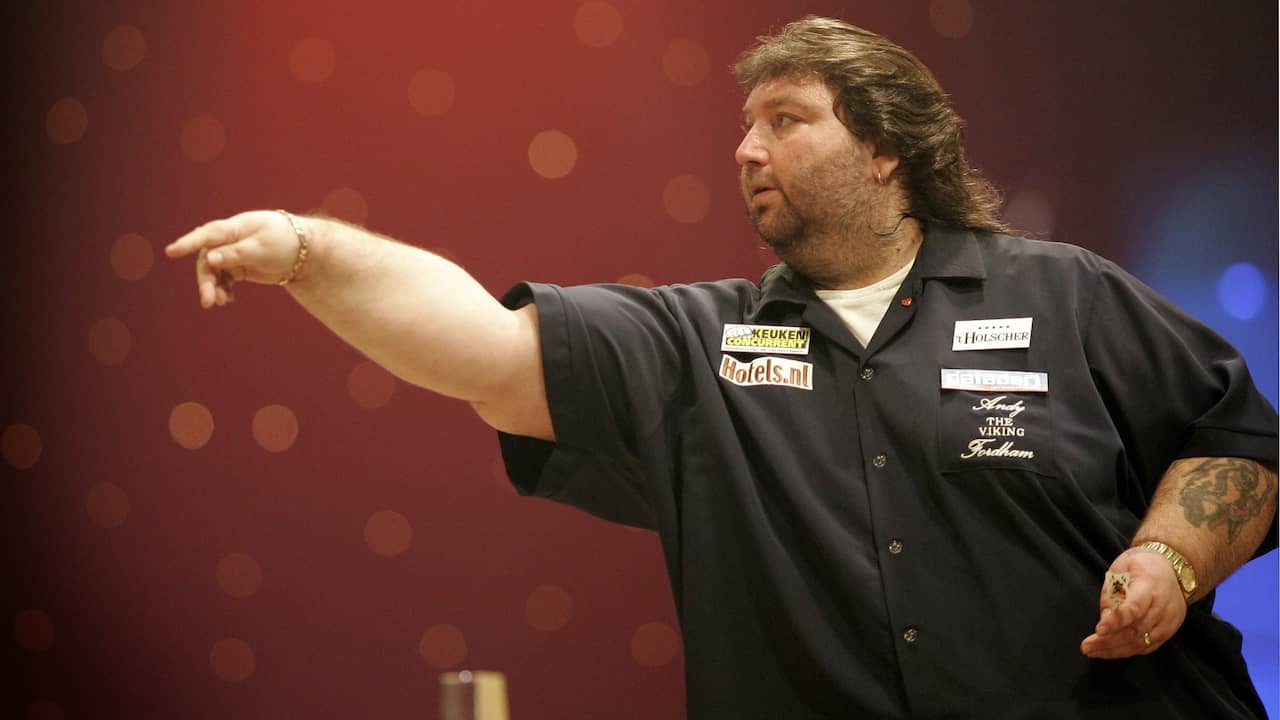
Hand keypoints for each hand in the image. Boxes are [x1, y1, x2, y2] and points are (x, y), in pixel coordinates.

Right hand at [165, 210, 306, 308]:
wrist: (304, 251)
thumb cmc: (285, 242)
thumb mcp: (262, 248)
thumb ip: (236, 254)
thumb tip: (210, 258)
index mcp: (234, 228)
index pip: (207, 235)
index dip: (188, 243)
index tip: (171, 252)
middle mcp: (229, 240)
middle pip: (208, 260)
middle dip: (206, 280)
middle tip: (208, 300)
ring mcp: (232, 253)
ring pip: (214, 271)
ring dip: (214, 287)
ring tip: (220, 302)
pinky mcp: (239, 267)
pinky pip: (224, 279)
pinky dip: (224, 289)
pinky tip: (228, 299)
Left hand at [1079, 548, 1186, 658]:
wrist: (1174, 569)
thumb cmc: (1141, 566)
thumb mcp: (1120, 568)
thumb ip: (1111, 592)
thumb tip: (1104, 619)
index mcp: (1150, 585)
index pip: (1134, 608)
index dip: (1116, 621)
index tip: (1098, 630)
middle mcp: (1163, 606)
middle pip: (1136, 630)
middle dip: (1109, 641)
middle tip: (1087, 647)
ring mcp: (1169, 621)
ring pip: (1142, 642)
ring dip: (1116, 650)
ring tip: (1093, 651)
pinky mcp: (1169, 630)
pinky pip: (1149, 646)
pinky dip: (1129, 651)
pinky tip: (1110, 652)